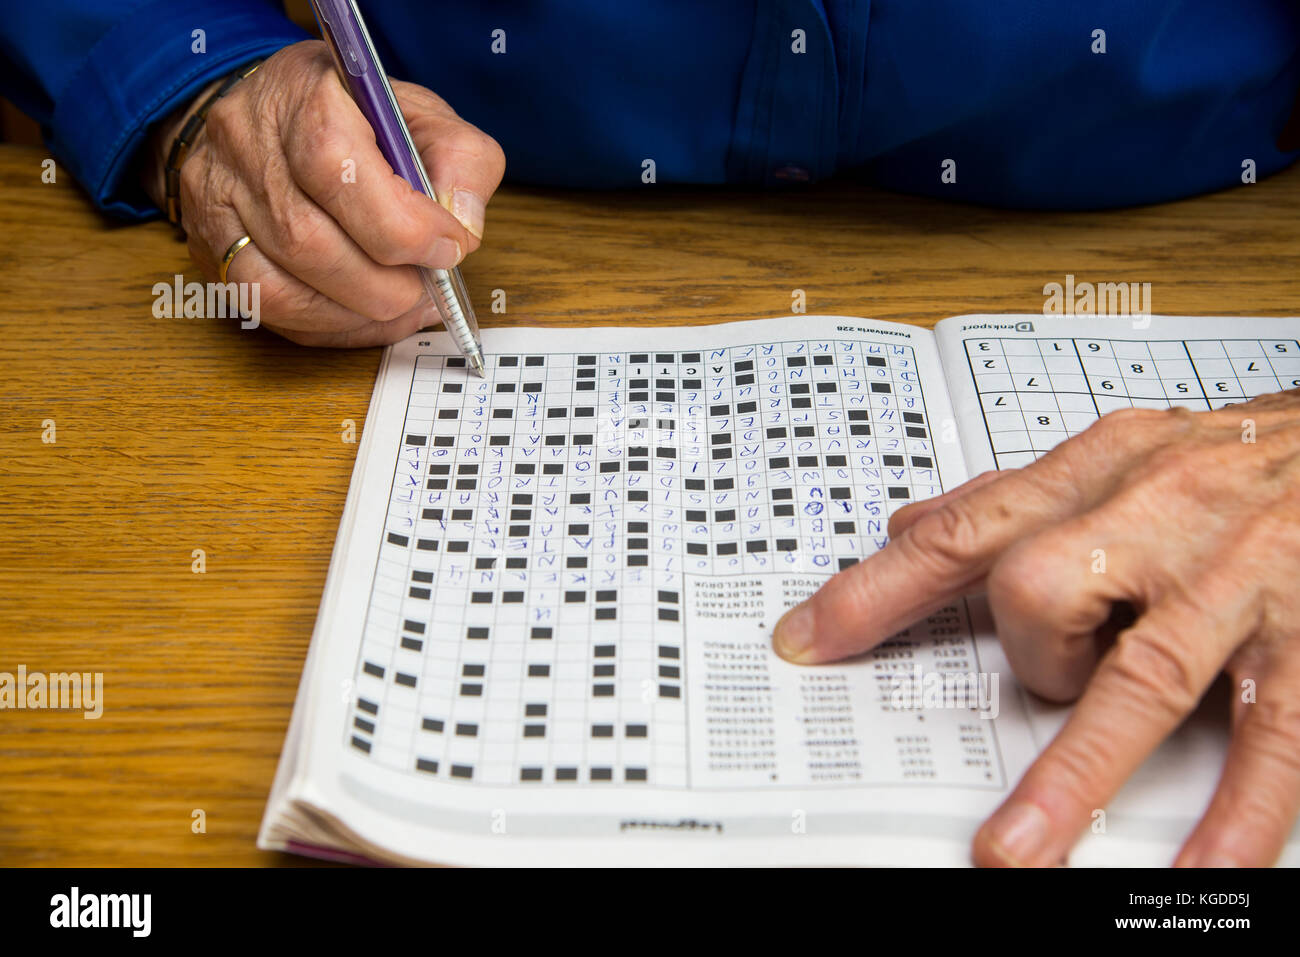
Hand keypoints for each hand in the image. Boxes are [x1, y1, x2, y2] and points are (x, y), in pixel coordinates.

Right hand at [144, 40, 504, 345]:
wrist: (275, 110)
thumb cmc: (356, 116)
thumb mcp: (421, 114)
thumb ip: (460, 159)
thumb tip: (462, 227)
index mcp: (303, 95)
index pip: (336, 171)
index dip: (402, 227)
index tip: (448, 247)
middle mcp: (244, 144)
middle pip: (309, 242)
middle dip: (386, 284)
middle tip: (428, 286)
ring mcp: (218, 200)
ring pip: (284, 288)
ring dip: (360, 312)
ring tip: (405, 302)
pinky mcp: (212, 247)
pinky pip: (268, 310)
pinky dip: (330, 325)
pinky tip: (367, 314)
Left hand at [772, 391, 1299, 865]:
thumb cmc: (1226, 459)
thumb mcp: (1112, 454)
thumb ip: (1005, 497)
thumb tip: (905, 526)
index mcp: (1094, 473)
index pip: (960, 536)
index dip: (875, 593)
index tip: (809, 642)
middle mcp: (1155, 518)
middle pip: (1036, 591)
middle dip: (1028, 655)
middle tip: (1048, 679)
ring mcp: (1233, 581)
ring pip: (1141, 675)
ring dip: (1074, 769)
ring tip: (1017, 848)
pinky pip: (1271, 733)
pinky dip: (1237, 810)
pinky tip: (1201, 870)